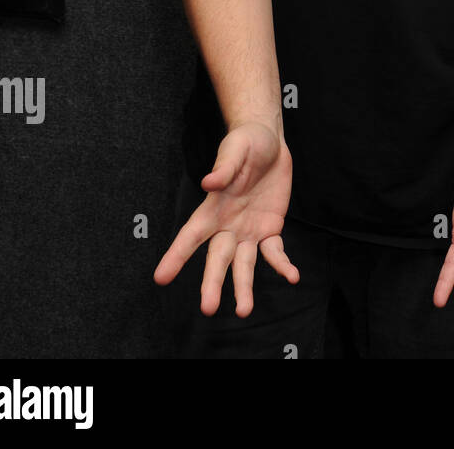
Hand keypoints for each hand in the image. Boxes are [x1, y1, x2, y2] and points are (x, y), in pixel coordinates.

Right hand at [152, 121, 297, 316]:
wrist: (269, 142)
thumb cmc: (245, 143)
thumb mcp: (235, 149)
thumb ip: (224, 167)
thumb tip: (209, 183)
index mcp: (212, 209)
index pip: (190, 236)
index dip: (176, 256)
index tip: (161, 278)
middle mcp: (227, 226)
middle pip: (217, 259)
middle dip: (212, 283)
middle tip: (208, 309)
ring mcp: (248, 230)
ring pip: (244, 264)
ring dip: (244, 287)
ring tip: (244, 310)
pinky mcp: (270, 228)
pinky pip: (275, 252)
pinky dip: (282, 265)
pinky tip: (292, 276)